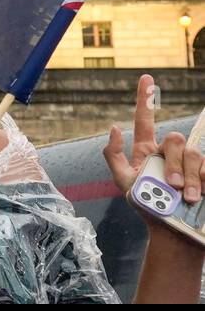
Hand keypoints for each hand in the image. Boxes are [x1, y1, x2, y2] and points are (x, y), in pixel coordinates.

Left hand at [105, 73, 203, 202]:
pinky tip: (200, 194)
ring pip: (194, 154)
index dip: (145, 98)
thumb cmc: (146, 206)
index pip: (145, 119)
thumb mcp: (123, 182)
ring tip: (186, 196)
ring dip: (190, 176)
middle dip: (175, 162)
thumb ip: (114, 155)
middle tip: (172, 184)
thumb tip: (114, 128)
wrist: (171, 232)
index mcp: (147, 150)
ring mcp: (190, 164)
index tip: (146, 78)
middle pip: (174, 139)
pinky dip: (203, 180)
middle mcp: (170, 153)